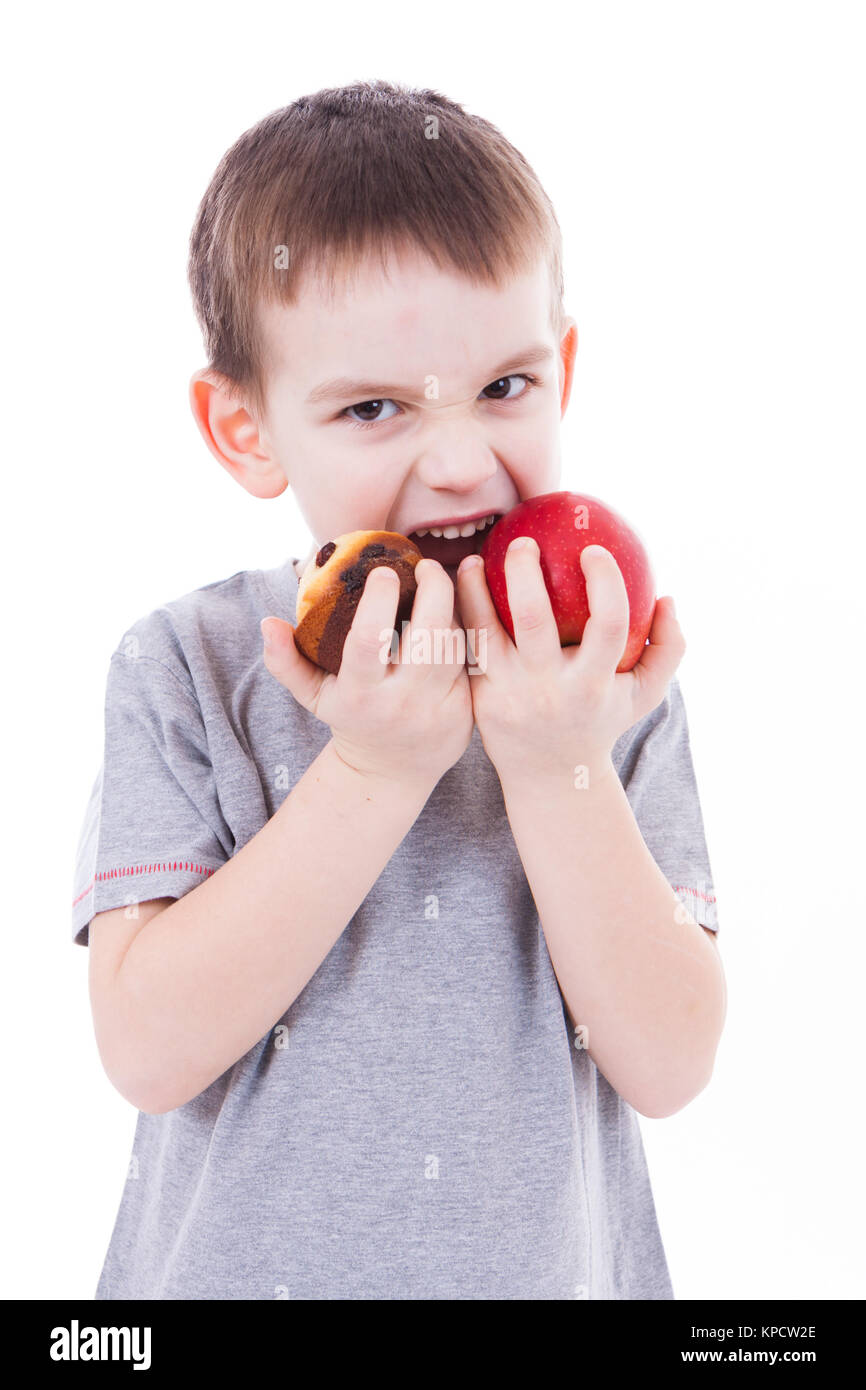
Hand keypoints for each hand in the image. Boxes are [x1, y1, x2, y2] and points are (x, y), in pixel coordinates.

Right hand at [260, 559, 473, 789]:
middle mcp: (402, 702)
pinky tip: (452, 616)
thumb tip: (268, 622)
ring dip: (450, 608)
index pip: (369, 642)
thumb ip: (285, 661)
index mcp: (361, 694)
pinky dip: (461, 633)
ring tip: (437, 587)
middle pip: (428, 636)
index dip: (379, 601)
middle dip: (435, 589)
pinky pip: (469, 659)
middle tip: (426, 565)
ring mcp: (437, 708)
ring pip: (454, 644)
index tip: (383, 570)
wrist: (393, 770)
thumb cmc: (351, 718)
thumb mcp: (313, 696)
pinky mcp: (466, 710)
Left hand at [455, 539, 685, 788]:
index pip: (608, 624)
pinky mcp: (481, 699)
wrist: (550, 774)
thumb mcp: (644, 694)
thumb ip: (668, 648)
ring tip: (475, 559)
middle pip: (534, 619)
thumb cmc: (601, 720)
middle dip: (524, 572)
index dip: (605, 582)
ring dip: (475, 589)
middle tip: (523, 541)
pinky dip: (460, 615)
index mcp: (593, 683)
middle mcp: (550, 688)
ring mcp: (511, 694)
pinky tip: (458, 589)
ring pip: (485, 631)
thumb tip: (668, 596)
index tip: (593, 549)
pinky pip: (466, 648)